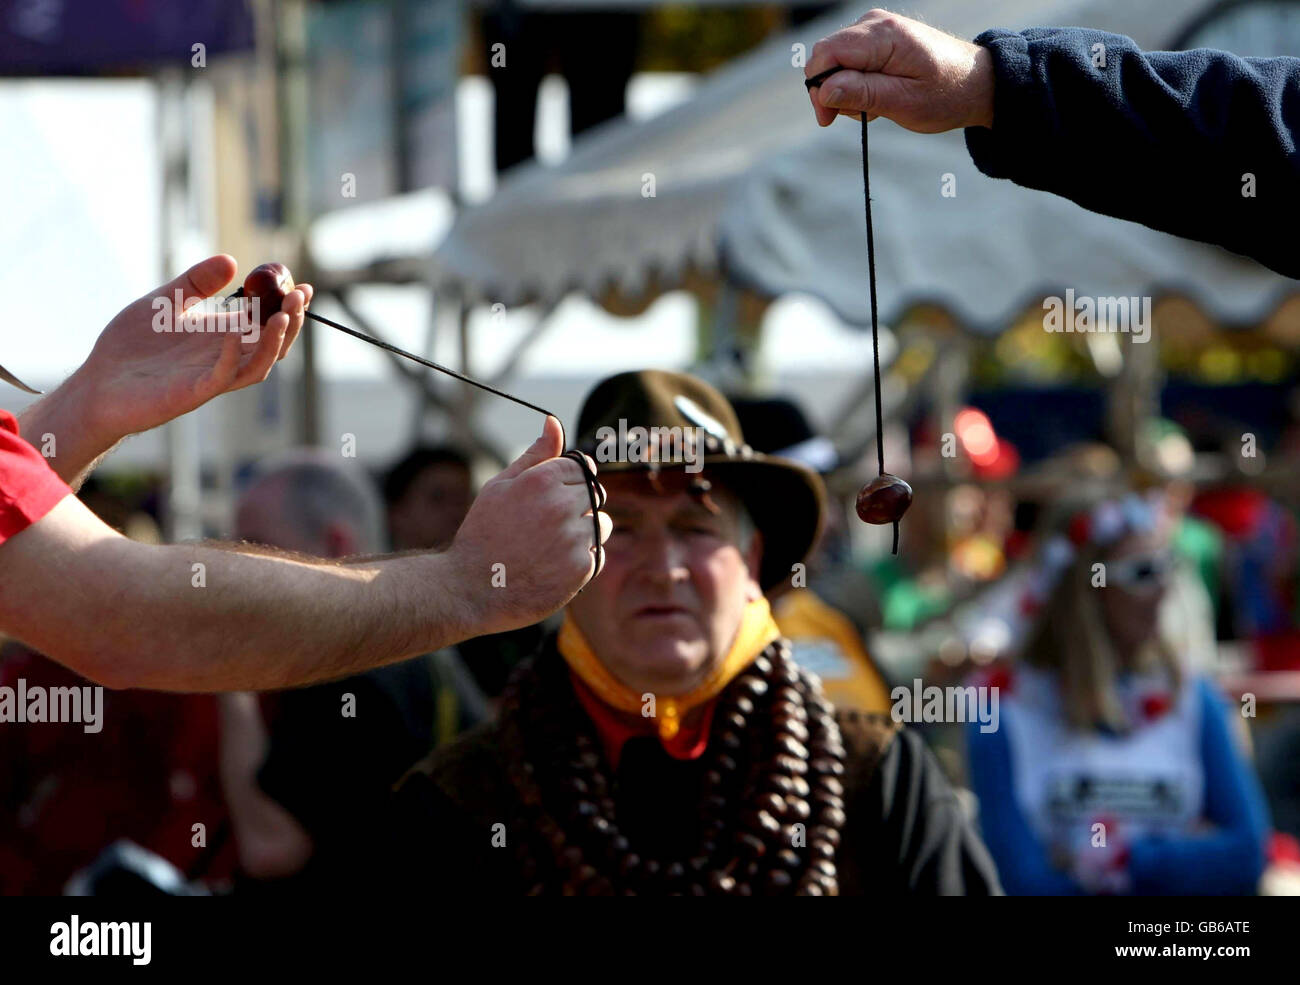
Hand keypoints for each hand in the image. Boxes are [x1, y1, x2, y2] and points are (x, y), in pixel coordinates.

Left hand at [72, 254, 312, 444]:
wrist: (98, 383)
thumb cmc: (131, 346)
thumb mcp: (165, 302)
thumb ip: (196, 283)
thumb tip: (232, 261)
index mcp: (222, 336)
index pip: (266, 323)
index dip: (287, 307)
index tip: (302, 286)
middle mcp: (225, 358)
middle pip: (272, 344)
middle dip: (291, 321)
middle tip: (299, 297)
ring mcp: (211, 378)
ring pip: (258, 365)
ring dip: (275, 343)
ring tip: (284, 316)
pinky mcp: (193, 393)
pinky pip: (222, 377)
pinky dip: (232, 356)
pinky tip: (234, 333)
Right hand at [445, 416, 610, 634]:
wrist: (471, 589)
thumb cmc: (483, 533)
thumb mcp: (500, 487)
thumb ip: (534, 455)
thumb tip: (553, 422)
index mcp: (541, 480)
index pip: (581, 467)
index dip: (567, 483)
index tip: (550, 499)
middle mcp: (561, 505)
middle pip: (594, 494)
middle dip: (577, 506)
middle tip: (546, 526)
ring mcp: (573, 538)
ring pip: (601, 523)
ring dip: (584, 532)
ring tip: (550, 546)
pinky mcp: (581, 568)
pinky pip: (597, 553)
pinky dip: (581, 559)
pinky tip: (553, 565)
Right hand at [806, 8, 994, 131]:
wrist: (975, 82)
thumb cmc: (946, 94)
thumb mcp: (904, 103)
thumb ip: (862, 94)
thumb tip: (824, 91)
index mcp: (884, 35)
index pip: (826, 52)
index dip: (818, 87)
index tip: (828, 119)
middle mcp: (875, 23)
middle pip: (826, 56)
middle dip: (832, 91)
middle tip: (861, 115)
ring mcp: (875, 28)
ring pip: (834, 61)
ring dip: (846, 90)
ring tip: (878, 106)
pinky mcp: (876, 38)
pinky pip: (848, 61)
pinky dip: (855, 83)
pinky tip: (879, 94)